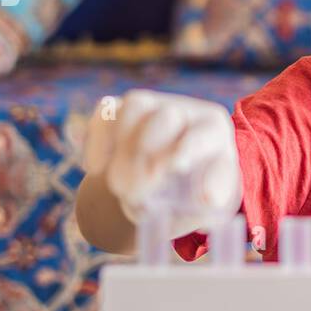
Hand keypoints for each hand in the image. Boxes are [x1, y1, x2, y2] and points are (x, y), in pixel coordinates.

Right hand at [81, 89, 240, 238]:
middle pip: (166, 117)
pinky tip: (95, 168)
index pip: (204, 133)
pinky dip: (98, 140)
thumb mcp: (211, 204)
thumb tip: (206, 197)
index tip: (175, 167)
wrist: (166, 189)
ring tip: (119, 188)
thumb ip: (209, 202)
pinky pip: (106, 114)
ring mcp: (152, 107)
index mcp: (214, 131)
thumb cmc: (196, 194)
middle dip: (148, 152)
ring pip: (135, 107)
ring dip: (123, 146)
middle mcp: (185, 112)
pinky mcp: (120, 110)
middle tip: (137, 192)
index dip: (188, 147)